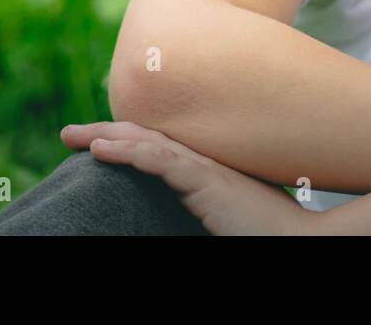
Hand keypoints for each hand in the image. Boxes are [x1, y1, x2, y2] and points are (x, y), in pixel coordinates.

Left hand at [60, 121, 317, 235]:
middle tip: (70, 134)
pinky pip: (159, 160)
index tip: (95, 142)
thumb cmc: (266, 235)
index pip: (157, 148)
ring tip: (72, 136)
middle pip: (145, 138)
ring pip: (146, 142)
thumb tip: (187, 217)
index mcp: (206, 172)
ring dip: (105, 136)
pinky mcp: (206, 181)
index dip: (125, 140)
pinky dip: (127, 151)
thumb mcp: (224, 220)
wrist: (300, 240)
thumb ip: (202, 211)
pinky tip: (100, 149)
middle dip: (105, 132)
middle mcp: (203, 163)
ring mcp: (205, 169)